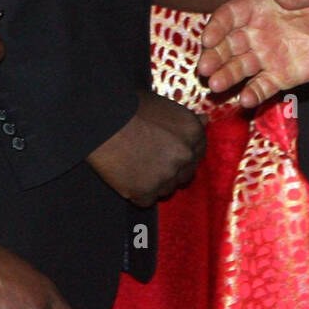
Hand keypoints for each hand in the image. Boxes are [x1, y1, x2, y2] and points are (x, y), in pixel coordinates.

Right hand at [87, 90, 205, 207]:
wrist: (103, 121)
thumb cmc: (133, 108)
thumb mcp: (166, 107)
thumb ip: (187, 119)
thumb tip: (205, 120)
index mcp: (194, 133)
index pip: (197, 154)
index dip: (182, 155)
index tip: (167, 153)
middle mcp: (186, 156)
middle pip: (185, 175)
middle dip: (170, 171)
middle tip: (149, 162)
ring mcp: (167, 175)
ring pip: (166, 190)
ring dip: (154, 183)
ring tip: (135, 166)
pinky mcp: (146, 191)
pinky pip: (146, 200)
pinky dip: (136, 193)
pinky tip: (126, 176)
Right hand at [198, 0, 308, 107]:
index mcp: (260, 7)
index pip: (231, 15)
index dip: (217, 26)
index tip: (208, 38)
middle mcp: (257, 33)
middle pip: (228, 44)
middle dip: (214, 55)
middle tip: (204, 67)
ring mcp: (267, 56)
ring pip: (240, 67)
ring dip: (227, 76)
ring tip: (216, 85)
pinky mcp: (280, 76)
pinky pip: (262, 86)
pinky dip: (252, 93)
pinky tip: (245, 100)